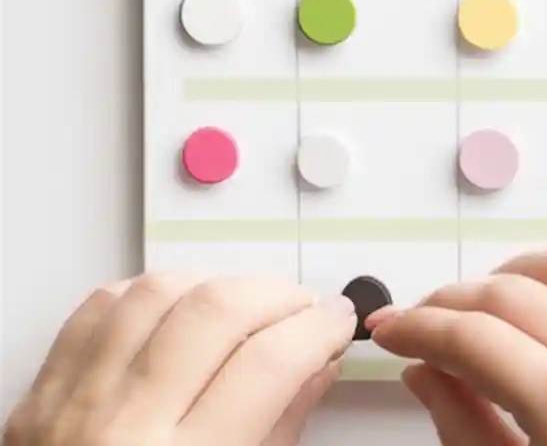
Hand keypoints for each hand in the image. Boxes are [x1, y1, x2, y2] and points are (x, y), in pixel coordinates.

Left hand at [4, 274, 354, 445]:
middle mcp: (124, 429)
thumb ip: (280, 427)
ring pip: (157, 294)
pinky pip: (100, 308)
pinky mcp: (41, 393)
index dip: (319, 329)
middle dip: (278, 296)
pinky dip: (149, 294)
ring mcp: (74, 404)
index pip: (270, 363)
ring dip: (217, 284)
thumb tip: (317, 362)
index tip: (337, 320)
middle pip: (216, 312)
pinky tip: (180, 308)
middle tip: (302, 308)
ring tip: (246, 304)